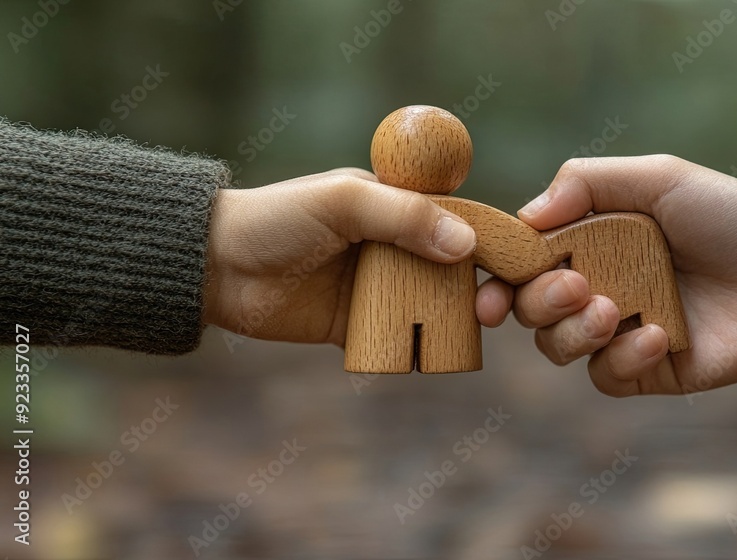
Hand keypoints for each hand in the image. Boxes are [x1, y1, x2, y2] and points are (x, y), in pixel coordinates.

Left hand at [203, 168, 476, 344]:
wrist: (214, 268)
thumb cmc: (276, 220)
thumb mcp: (342, 205)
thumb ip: (403, 217)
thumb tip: (466, 243)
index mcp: (394, 205)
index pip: (455, 218)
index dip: (488, 238)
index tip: (520, 261)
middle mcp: (392, 246)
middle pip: (451, 267)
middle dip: (476, 286)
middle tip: (491, 308)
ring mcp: (376, 287)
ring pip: (430, 305)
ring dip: (450, 319)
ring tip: (467, 333)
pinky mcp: (356, 326)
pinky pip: (397, 339)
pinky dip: (415, 347)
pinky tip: (430, 355)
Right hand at [476, 156, 736, 396]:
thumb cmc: (734, 217)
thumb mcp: (660, 178)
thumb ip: (586, 183)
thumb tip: (526, 215)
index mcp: (593, 242)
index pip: (525, 262)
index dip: (496, 278)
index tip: (485, 289)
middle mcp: (599, 287)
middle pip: (530, 309)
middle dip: (539, 303)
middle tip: (577, 287)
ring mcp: (621, 332)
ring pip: (558, 348)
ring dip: (573, 332)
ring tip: (614, 311)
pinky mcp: (648, 371)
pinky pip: (606, 378)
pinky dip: (623, 358)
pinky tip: (660, 337)